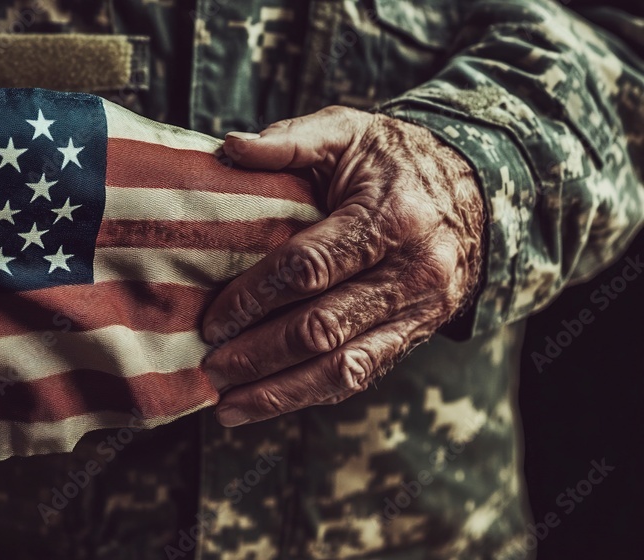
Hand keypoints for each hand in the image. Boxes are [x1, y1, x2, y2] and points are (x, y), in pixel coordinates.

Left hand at [201, 106, 484, 426]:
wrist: (474, 191)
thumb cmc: (393, 160)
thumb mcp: (349, 132)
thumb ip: (291, 141)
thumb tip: (231, 149)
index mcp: (389, 216)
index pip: (308, 267)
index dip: (254, 298)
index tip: (212, 320)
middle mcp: (411, 271)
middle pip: (322, 326)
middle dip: (258, 354)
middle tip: (209, 367)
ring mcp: (419, 310)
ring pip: (344, 366)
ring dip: (280, 392)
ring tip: (228, 406)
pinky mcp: (417, 335)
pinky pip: (363, 375)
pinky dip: (311, 394)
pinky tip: (268, 403)